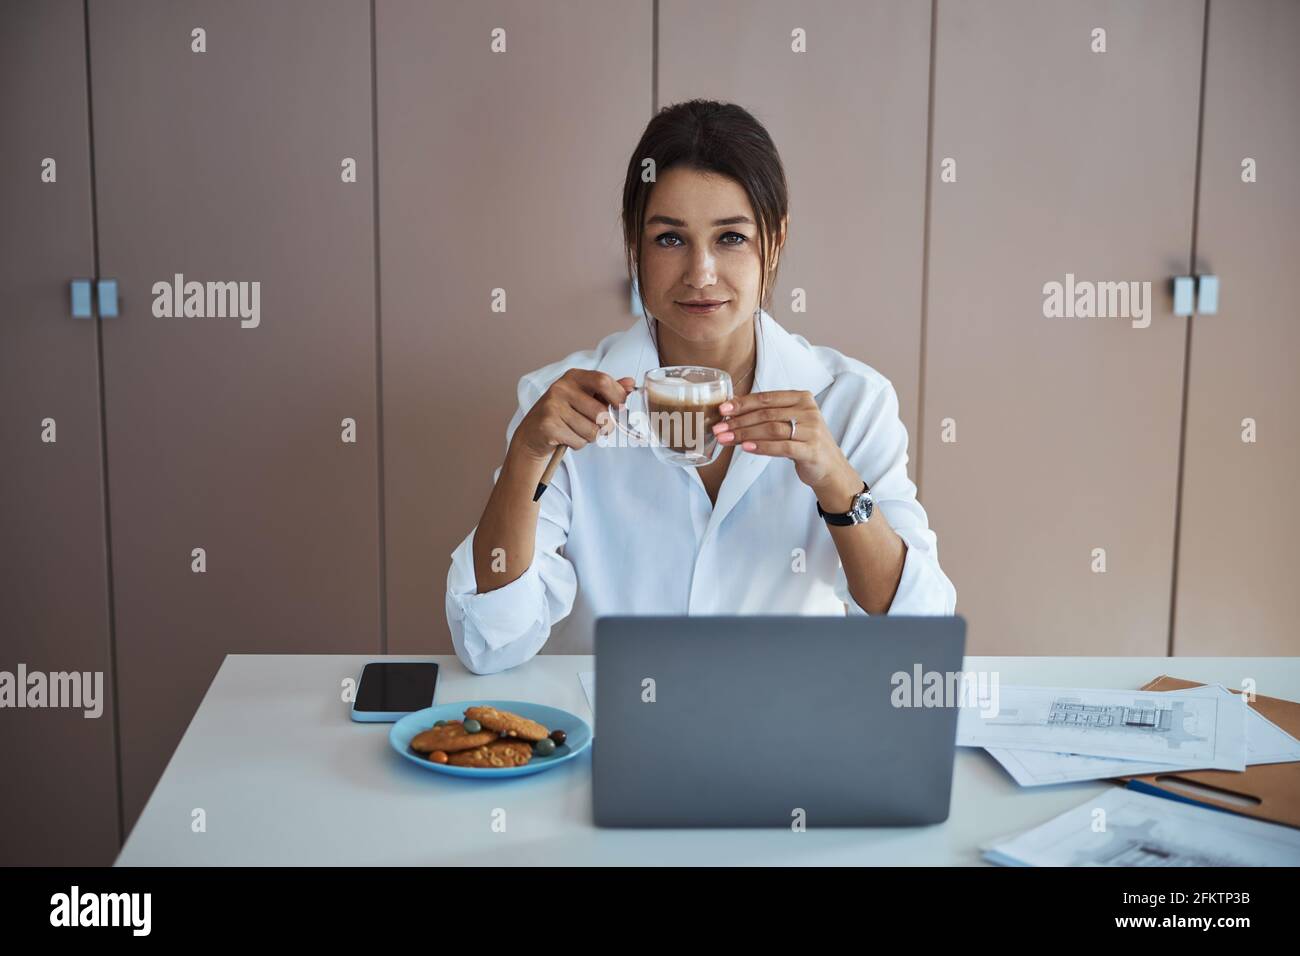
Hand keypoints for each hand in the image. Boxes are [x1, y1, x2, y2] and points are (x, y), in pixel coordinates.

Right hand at [510, 369, 634, 463]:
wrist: (533, 433)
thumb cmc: (564, 414)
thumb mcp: (585, 397)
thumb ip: (608, 389)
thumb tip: (630, 383)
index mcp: (574, 376)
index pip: (604, 381)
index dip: (617, 397)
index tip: (619, 407)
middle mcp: (561, 388)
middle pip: (601, 411)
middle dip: (605, 426)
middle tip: (596, 426)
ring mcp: (552, 406)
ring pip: (592, 430)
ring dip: (589, 436)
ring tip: (576, 430)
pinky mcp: (548, 425)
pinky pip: (579, 441)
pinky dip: (577, 444)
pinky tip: (566, 437)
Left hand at [713, 389, 859, 504]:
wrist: (830, 467)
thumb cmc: (803, 442)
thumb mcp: (789, 423)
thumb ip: (768, 415)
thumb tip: (731, 414)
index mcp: (802, 398)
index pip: (767, 398)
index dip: (743, 403)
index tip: (723, 409)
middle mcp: (809, 411)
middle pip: (766, 414)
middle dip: (739, 421)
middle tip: (719, 428)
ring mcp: (812, 430)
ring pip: (771, 429)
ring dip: (745, 434)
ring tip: (726, 439)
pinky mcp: (811, 450)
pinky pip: (782, 447)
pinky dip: (762, 447)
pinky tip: (746, 448)